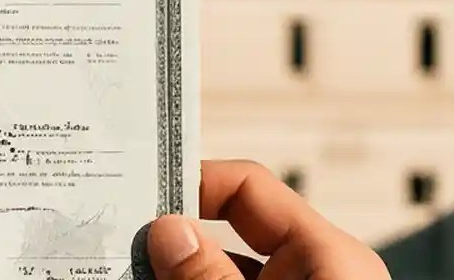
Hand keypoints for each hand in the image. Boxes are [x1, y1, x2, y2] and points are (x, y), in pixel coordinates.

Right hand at [147, 160, 391, 278]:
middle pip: (227, 230)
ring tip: (128, 267)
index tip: (141, 194)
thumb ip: (212, 274)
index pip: (248, 185)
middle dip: (175, 234)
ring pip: (222, 268)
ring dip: (177, 267)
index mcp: (329, 253)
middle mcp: (315, 271)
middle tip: (124, 237)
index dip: (193, 182)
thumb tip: (168, 231)